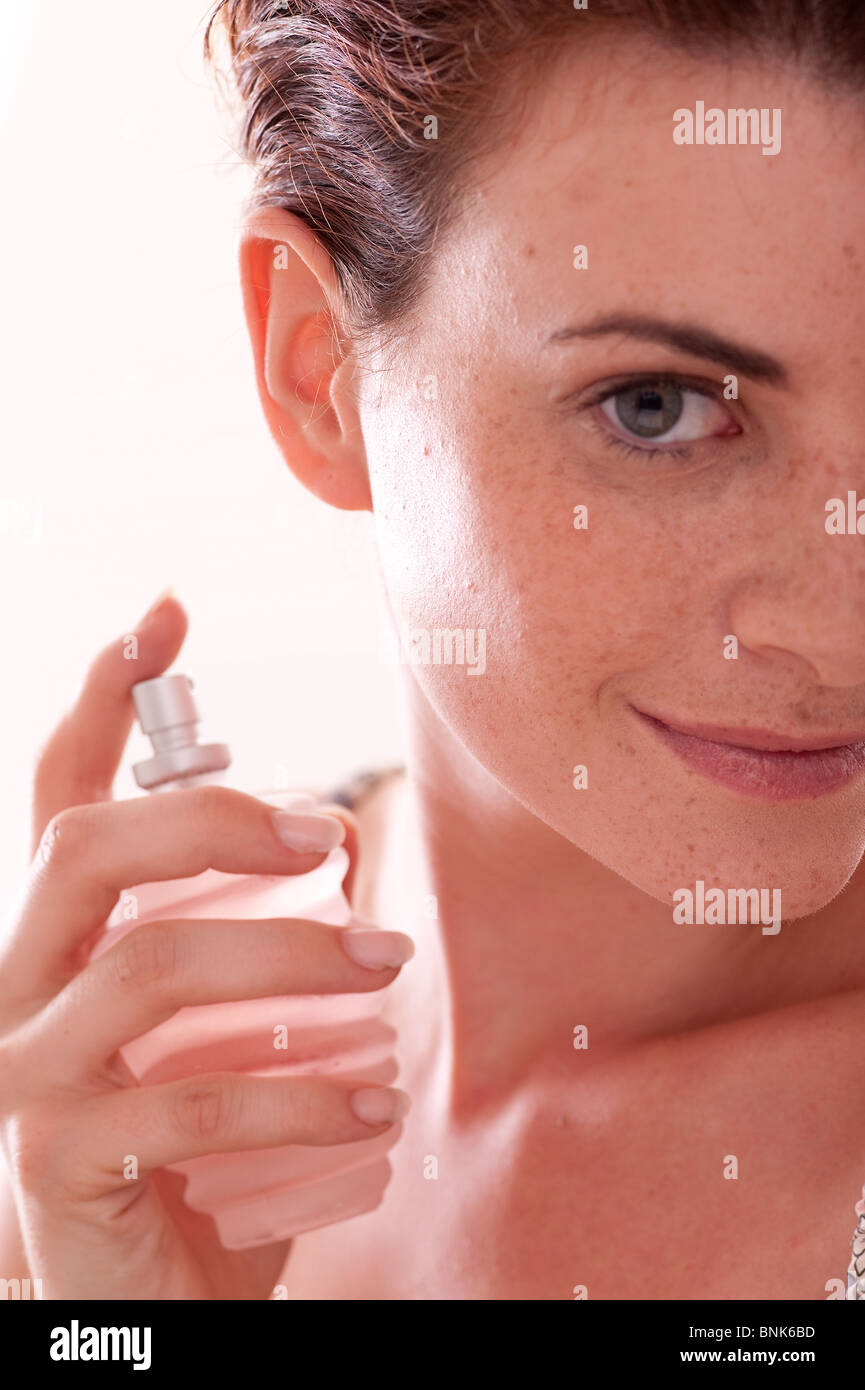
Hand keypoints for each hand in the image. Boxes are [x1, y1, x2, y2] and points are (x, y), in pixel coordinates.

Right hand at [0, 592, 411, 1299]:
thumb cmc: (185, 1152)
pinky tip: (374, 1099)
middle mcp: (10, 988)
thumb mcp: (208, 1032)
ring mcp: (18, 1074)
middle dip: (219, 817)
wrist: (131, 1310)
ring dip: (290, 958)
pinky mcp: (51, 1161)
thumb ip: (237, 945)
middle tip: (336, 834)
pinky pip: (181, 1101)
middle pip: (88, 850)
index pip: (59, 794)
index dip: (106, 698)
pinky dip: (295, 1092)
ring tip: (390, 971)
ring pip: (147, 969)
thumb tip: (335, 859)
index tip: (164, 613)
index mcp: (49, 941)